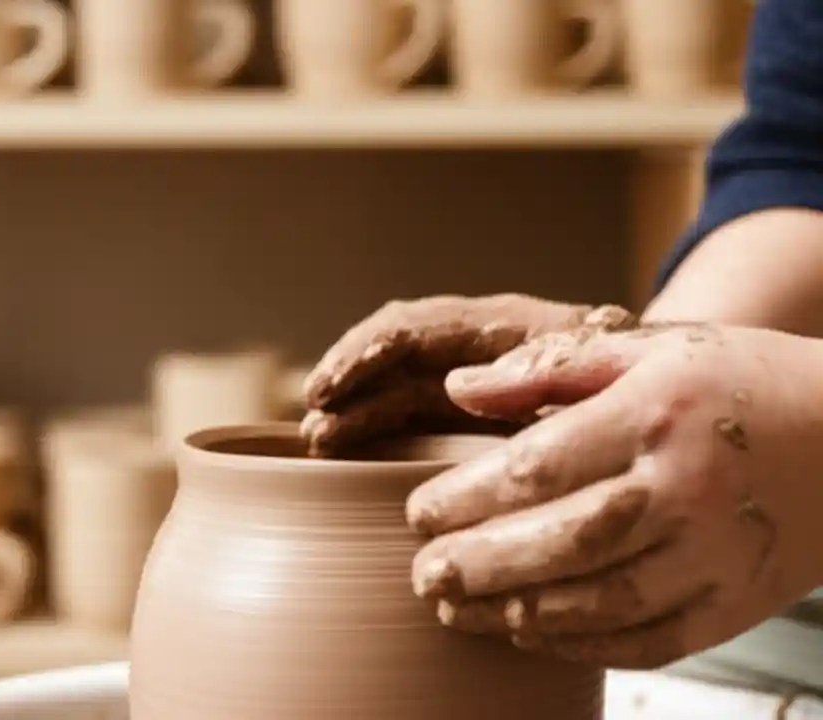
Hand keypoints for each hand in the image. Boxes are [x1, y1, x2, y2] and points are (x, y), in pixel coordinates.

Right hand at [300, 294, 633, 455]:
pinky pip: (402, 416)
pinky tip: (339, 456)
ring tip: (317, 444)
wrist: (665, 403)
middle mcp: (471, 348)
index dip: (366, 351)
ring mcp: (463, 382)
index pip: (417, 327)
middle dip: (347, 382)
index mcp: (501, 327)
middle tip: (314, 423)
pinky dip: (367, 431)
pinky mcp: (460, 415)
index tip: (330, 384)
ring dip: (349, 412)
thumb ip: (541, 370)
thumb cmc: (636, 385)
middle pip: (390, 352)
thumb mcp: (600, 372)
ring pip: (389, 387)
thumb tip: (458, 387)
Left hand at [409, 324, 822, 667]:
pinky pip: (651, 640)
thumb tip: (457, 389)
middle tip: (423, 576)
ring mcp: (717, 553)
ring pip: (600, 600)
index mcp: (654, 414)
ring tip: (458, 611)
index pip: (537, 467)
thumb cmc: (740, 382)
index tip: (417, 514)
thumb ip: (548, 368)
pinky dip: (584, 644)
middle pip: (560, 542)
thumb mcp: (650, 349)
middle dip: (478, 565)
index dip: (465, 497)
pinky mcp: (738, 602)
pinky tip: (532, 632)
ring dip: (517, 612)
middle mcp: (686, 488)